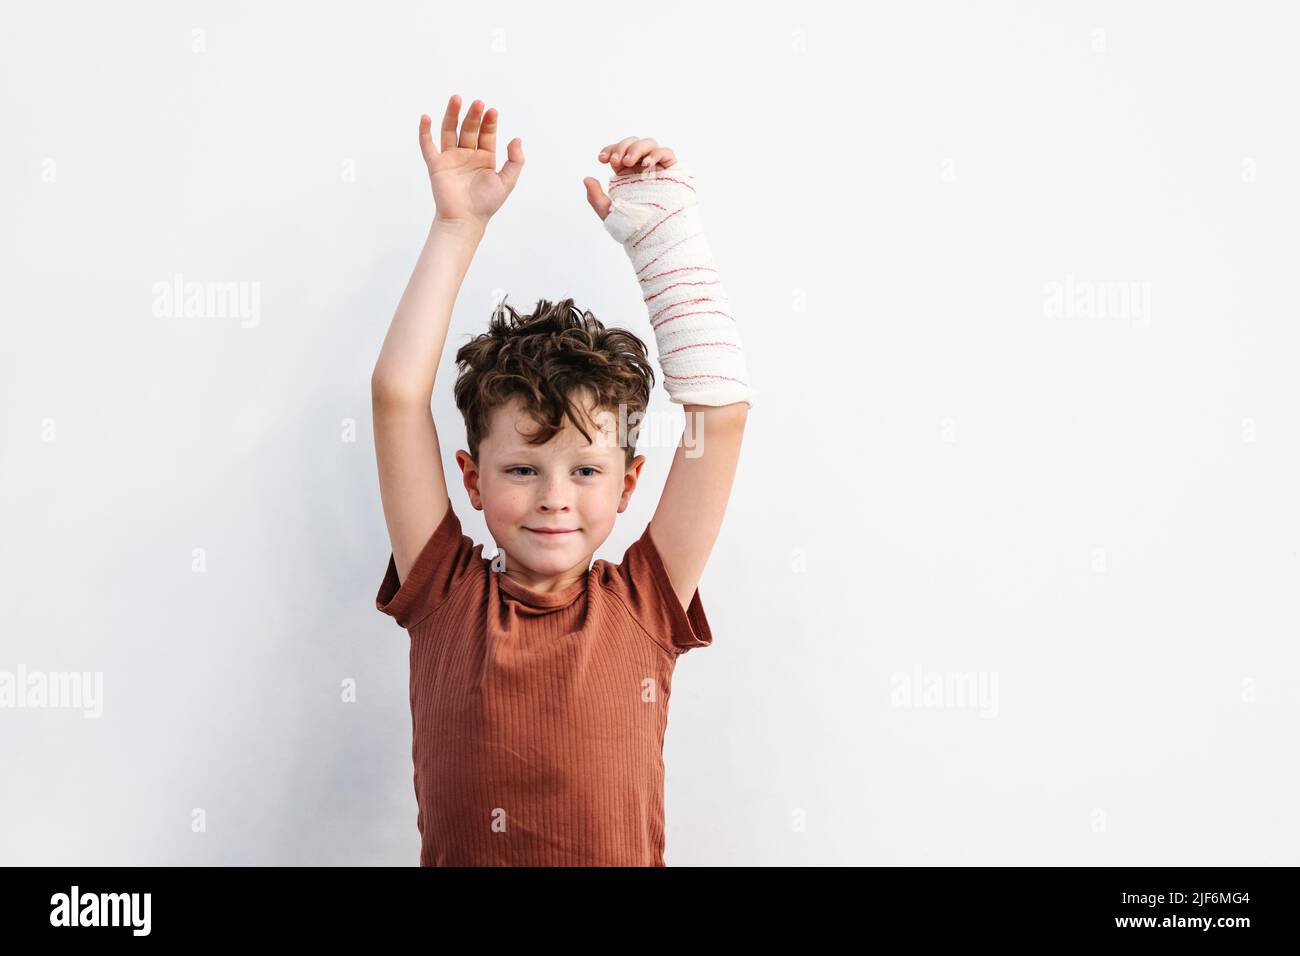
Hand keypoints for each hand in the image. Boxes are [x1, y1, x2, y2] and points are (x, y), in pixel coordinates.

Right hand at [420, 94, 524, 226]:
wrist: (466, 220)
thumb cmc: (486, 203)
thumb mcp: (508, 181)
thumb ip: (515, 160)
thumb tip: (517, 138)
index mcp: (484, 157)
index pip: (486, 134)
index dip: (489, 122)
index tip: (492, 111)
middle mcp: (467, 155)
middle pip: (468, 129)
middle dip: (473, 115)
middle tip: (478, 102)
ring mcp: (450, 158)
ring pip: (449, 131)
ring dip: (452, 115)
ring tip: (456, 99)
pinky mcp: (436, 165)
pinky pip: (428, 146)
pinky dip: (425, 132)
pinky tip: (426, 117)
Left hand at [582, 136, 676, 220]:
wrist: (652, 236)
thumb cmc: (631, 226)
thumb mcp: (608, 212)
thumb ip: (595, 197)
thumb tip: (587, 179)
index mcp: (626, 173)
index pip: (618, 151)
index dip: (610, 149)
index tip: (602, 159)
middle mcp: (641, 167)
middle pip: (632, 143)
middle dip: (622, 147)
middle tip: (616, 161)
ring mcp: (657, 168)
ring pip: (649, 143)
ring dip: (637, 148)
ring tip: (629, 162)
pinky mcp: (671, 172)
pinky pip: (666, 153)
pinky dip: (656, 154)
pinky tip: (646, 165)